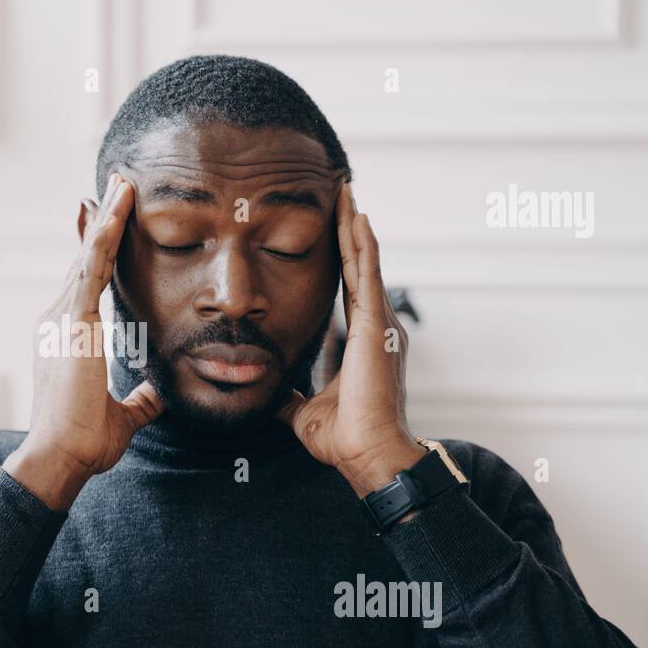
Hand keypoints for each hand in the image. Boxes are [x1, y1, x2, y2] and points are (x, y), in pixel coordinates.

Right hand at [3, 172, 164, 509]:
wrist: (61, 456)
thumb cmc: (85, 442)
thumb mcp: (124, 414)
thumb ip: (142, 398)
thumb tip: (160, 394)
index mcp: (67, 337)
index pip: (85, 283)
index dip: (96, 250)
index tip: (105, 220)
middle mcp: (59, 320)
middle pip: (84, 260)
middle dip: (102, 221)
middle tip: (118, 184)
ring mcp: (62, 317)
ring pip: (87, 255)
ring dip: (107, 216)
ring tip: (123, 181)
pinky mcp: (73, 320)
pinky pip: (91, 266)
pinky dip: (105, 233)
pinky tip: (119, 206)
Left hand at [276, 183, 426, 497]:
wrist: (365, 454)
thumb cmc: (343, 437)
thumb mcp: (303, 410)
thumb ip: (289, 397)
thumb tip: (268, 394)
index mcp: (361, 339)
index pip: (347, 286)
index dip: (340, 255)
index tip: (332, 227)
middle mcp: (375, 324)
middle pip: (358, 264)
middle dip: (349, 229)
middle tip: (343, 194)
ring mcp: (379, 322)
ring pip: (364, 261)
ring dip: (354, 226)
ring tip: (347, 193)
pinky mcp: (376, 325)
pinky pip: (367, 275)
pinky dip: (362, 245)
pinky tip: (358, 219)